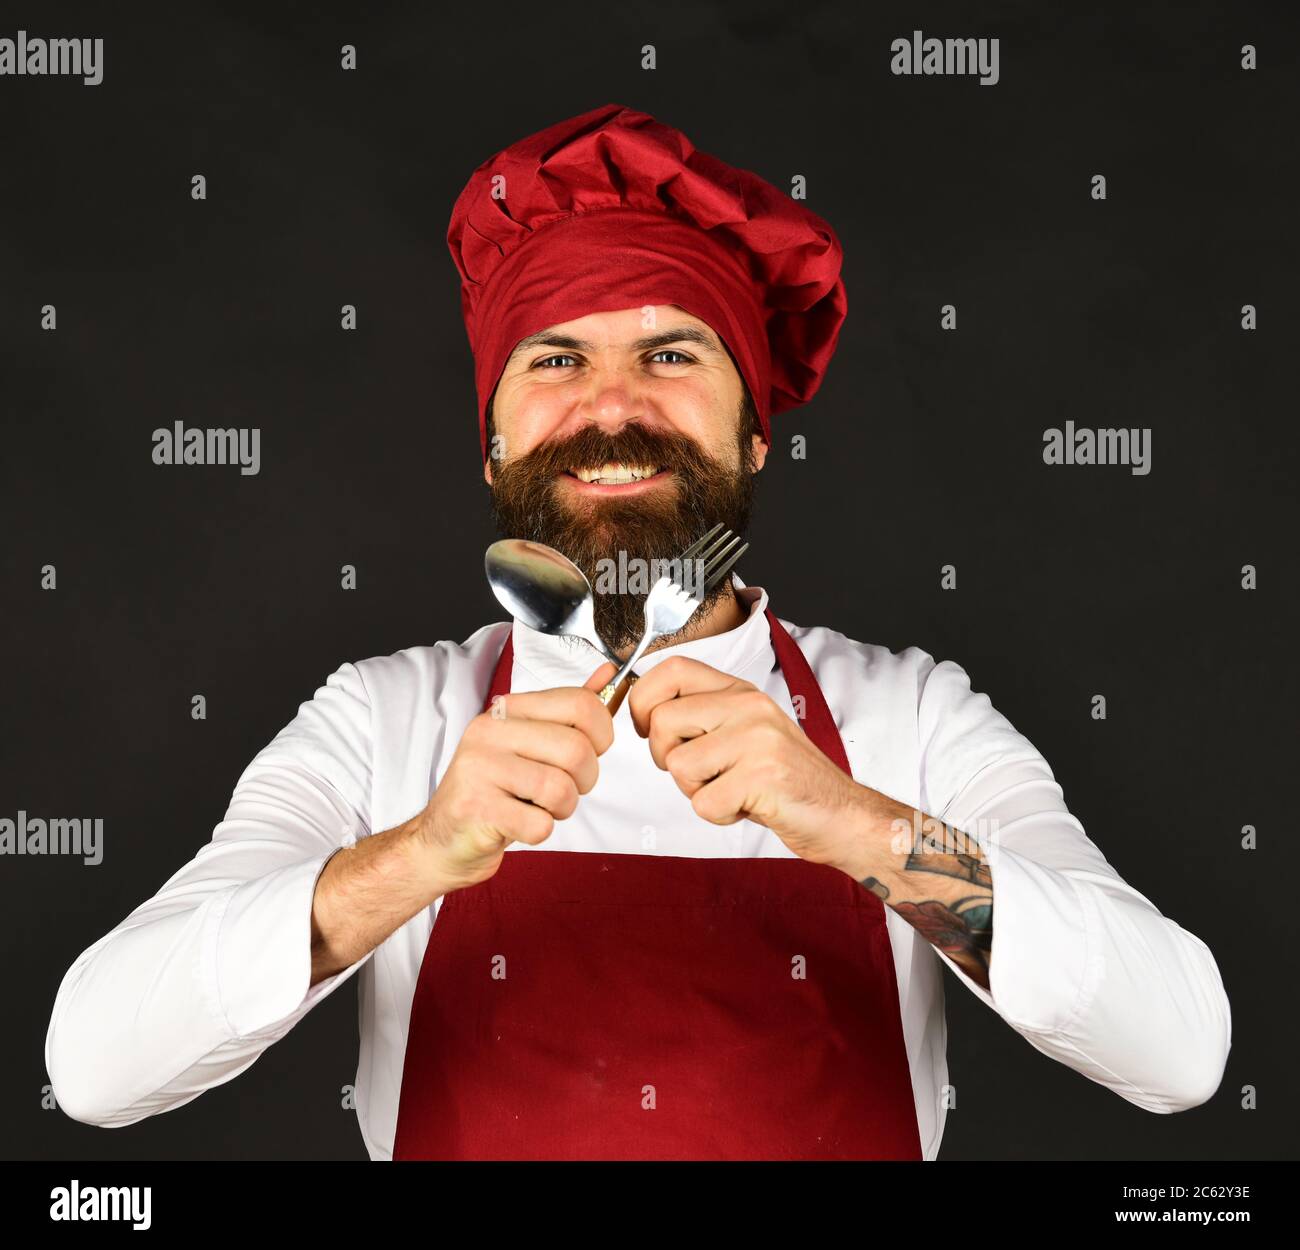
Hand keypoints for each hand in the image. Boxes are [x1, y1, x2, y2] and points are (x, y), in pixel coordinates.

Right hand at [414, 659, 616, 889]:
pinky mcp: (475, 806)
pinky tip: (518, 823)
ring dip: (562, 808)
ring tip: (538, 806)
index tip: (591, 751)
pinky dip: (539, 831)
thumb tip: (607, 673)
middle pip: (576, 750)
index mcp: (509, 709)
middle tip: (563, 789)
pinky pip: (539, 824)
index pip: (580, 703)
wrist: (445, 837)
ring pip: (560, 788)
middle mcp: (490, 731)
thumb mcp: (532, 743)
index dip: (602, 734)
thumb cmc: (496, 790)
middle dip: (584, 780)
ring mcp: (479, 767)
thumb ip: (569, 711)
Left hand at [626, 655, 899, 872]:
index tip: (645, 728)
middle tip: (700, 773)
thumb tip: (642, 712)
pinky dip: (719, 815)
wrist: (842, 814)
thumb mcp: (746, 730)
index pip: (671, 668)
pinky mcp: (763, 776)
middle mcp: (748, 706)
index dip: (641, 698)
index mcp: (740, 691)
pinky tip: (748, 806)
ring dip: (696, 791)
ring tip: (732, 789)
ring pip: (678, 765)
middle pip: (662, 721)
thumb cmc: (784, 778)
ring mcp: (758, 739)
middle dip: (665, 757)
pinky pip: (703, 803)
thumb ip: (703, 715)